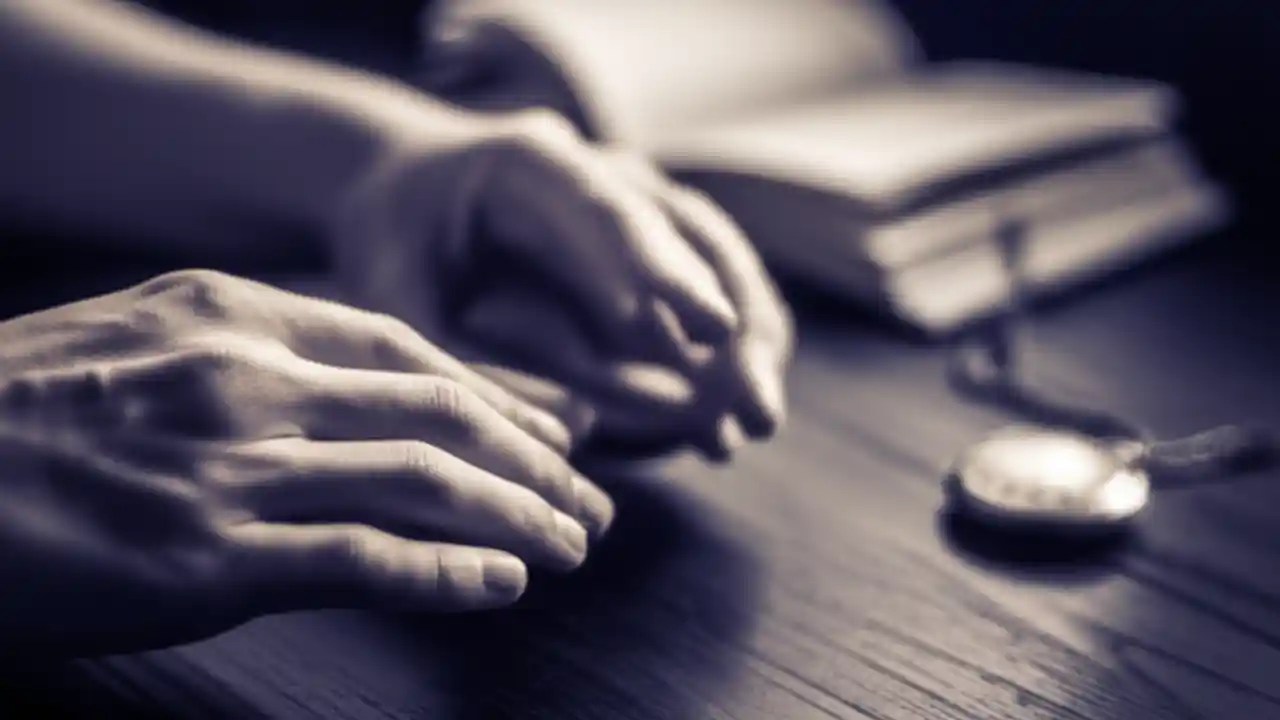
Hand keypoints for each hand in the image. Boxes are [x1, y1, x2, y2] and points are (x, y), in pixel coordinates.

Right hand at [0, 270, 612, 656]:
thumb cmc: (14, 414)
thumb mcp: (136, 342)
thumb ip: (244, 355)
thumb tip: (345, 391)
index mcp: (233, 313)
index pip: (408, 352)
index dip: (496, 395)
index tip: (549, 430)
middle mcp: (250, 377)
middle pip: (439, 414)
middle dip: (532, 459)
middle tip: (587, 496)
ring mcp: (234, 466)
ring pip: (423, 481)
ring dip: (518, 514)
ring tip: (573, 543)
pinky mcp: (210, 557)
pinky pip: (363, 559)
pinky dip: (448, 571)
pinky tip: (502, 584)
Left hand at [329, 110, 792, 457]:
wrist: (406, 195)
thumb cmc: (391, 244)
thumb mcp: (393, 296)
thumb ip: (464, 355)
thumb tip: (577, 429)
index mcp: (530, 161)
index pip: (609, 215)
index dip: (665, 274)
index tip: (713, 331)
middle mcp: (601, 169)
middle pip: (689, 238)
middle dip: (733, 329)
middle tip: (761, 410)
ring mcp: (635, 200)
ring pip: (715, 264)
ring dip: (744, 346)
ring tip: (757, 425)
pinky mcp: (648, 243)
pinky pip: (705, 292)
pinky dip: (720, 354)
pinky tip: (729, 422)